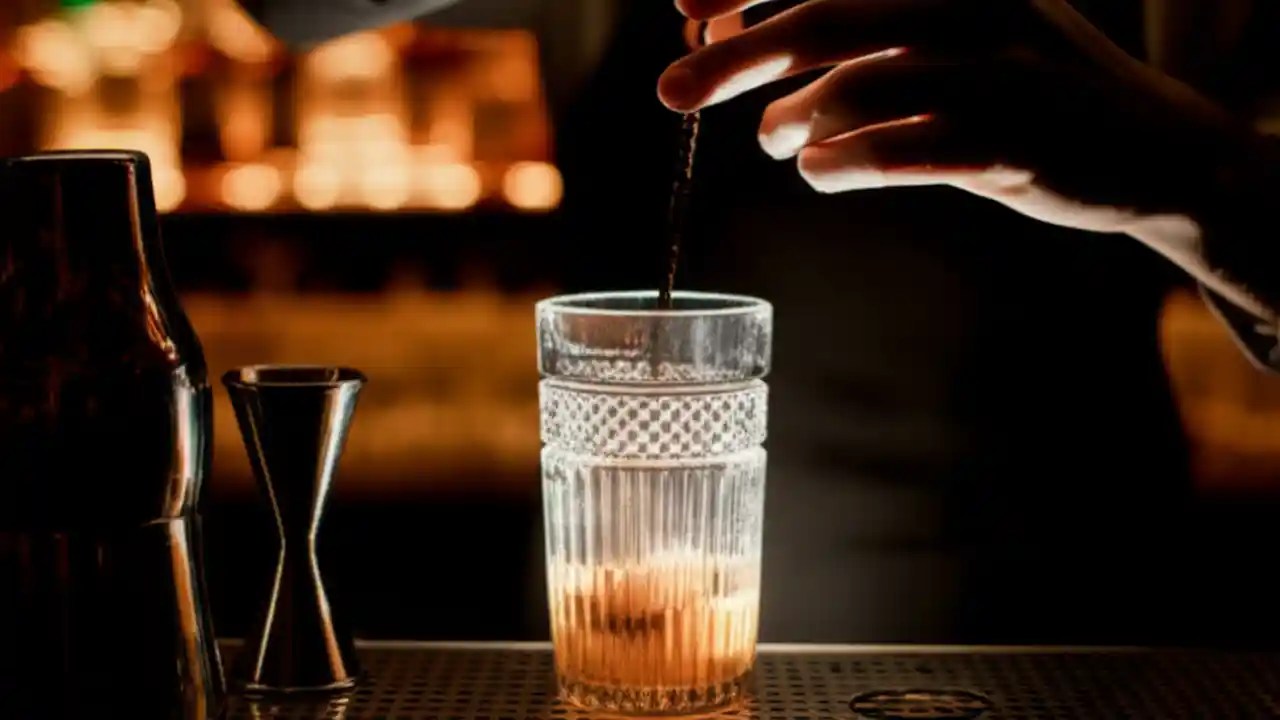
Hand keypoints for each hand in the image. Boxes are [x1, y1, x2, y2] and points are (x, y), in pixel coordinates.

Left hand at [660, 0, 1279, 318]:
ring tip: (780, 139)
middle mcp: (972, 0)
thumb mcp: (944, 27)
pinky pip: (892, 153)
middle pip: (821, 18)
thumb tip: (718, 28)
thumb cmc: (1017, 82)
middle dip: (733, 57)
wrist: (1145, 146)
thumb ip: (847, 24)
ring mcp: (995, 71)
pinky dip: (837, 165)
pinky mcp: (1006, 142)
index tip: (685, 12)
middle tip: (673, 92)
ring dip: (790, 121)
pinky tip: (823, 171)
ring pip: (851, 89)